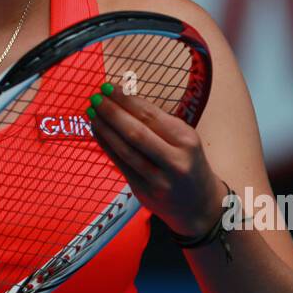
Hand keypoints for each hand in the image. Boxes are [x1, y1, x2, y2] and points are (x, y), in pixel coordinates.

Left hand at [85, 82, 224, 236]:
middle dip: (112, 112)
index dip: (127, 100)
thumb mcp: (185, 140)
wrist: (200, 206)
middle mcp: (175, 161)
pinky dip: (106, 145)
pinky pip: (120, 164)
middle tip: (96, 96)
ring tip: (92, 112)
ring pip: (125, 150)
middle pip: (136, 132)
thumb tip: (123, 99)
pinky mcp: (143, 191)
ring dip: (105, 128)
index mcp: (187, 141)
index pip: (151, 116)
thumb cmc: (188, 163)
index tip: (110, 86)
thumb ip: (158, 124)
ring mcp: (158, 180)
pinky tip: (97, 131)